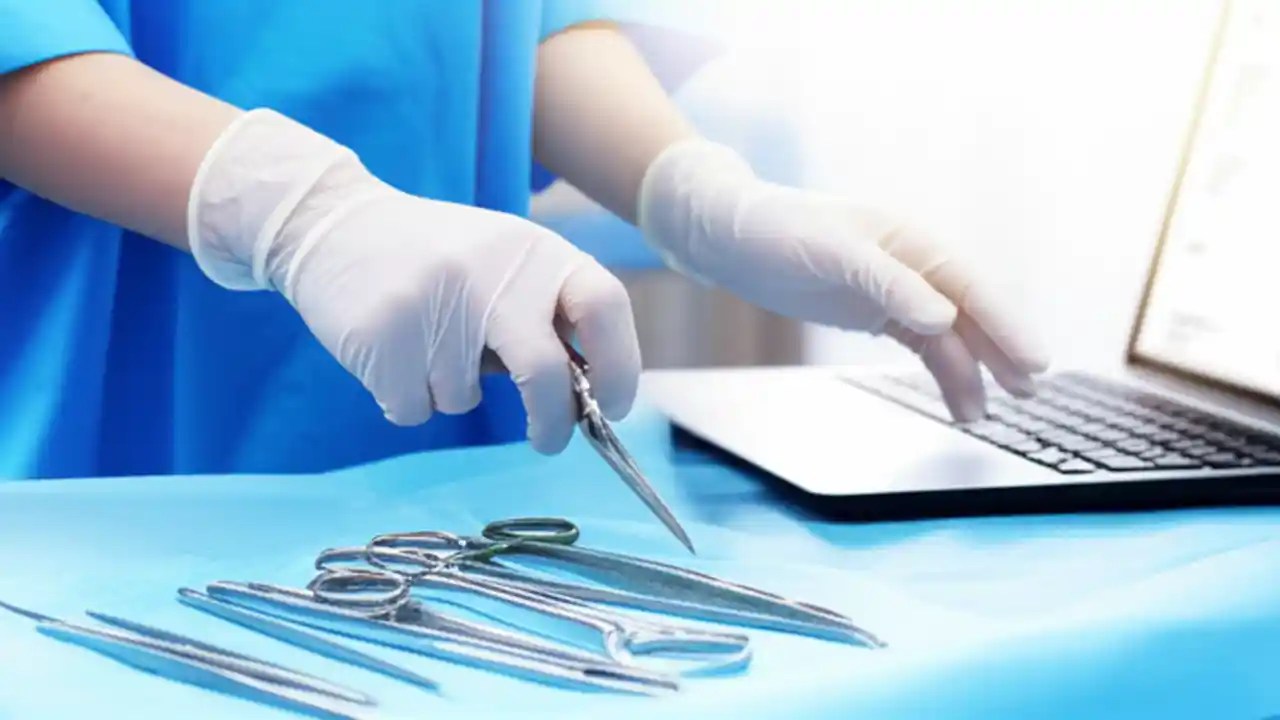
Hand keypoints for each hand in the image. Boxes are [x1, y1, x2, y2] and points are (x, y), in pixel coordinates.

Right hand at [188, 110, 640, 452]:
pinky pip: (415, 409)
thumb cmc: (435, 258)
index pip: (603, 305)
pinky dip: (406, 397)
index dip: (621, 364)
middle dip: (552, 421)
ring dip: (449, 389)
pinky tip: (390, 350)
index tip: (613, 406)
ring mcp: (434, 304)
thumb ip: (543, 314)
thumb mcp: (501, 262)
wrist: (331, 224)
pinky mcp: (383, 337)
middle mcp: (489, 273)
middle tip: (547, 440)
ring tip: (422, 338)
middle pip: (544, 373)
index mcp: (533, 250)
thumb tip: (585, 396)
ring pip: (465, 399)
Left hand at [638, 140, 1047, 420]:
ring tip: (988, 413)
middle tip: (1032, 392)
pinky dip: (942, 373)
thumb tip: (943, 316)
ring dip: (971, 371)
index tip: (1035, 360)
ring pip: (949, 335)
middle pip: (971, 312)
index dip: (1006, 324)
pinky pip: (923, 346)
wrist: (728, 236)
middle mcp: (913, 265)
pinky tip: (958, 402)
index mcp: (911, 241)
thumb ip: (888, 284)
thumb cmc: (778, 232)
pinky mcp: (876, 311)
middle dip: (1001, 351)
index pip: (971, 286)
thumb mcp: (832, 253)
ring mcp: (896, 290)